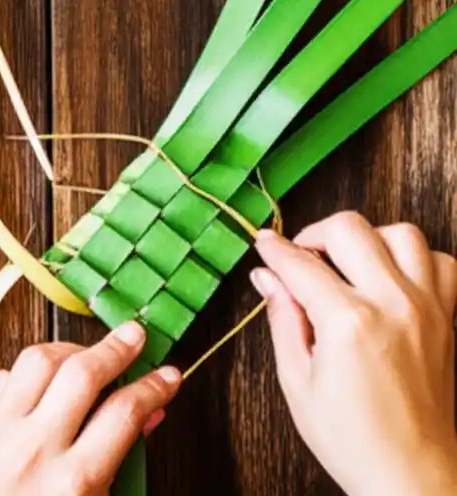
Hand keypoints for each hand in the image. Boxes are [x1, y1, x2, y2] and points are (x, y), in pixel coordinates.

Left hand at [0, 324, 180, 495]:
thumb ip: (123, 459)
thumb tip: (149, 411)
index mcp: (74, 482)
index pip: (123, 412)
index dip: (152, 387)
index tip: (167, 376)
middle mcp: (33, 451)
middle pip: (81, 374)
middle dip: (115, 349)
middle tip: (134, 337)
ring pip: (36, 361)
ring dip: (68, 350)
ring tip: (88, 356)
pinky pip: (1, 378)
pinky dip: (26, 373)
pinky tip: (45, 382)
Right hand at [252, 213, 456, 495]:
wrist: (412, 474)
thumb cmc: (353, 439)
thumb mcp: (298, 382)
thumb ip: (283, 320)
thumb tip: (267, 278)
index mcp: (349, 323)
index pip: (301, 263)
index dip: (274, 249)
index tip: (263, 243)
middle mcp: (393, 305)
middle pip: (350, 229)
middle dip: (315, 234)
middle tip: (300, 256)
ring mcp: (428, 308)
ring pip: (401, 234)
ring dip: (368, 239)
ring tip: (347, 261)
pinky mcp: (448, 318)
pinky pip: (441, 262)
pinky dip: (414, 257)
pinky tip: (390, 276)